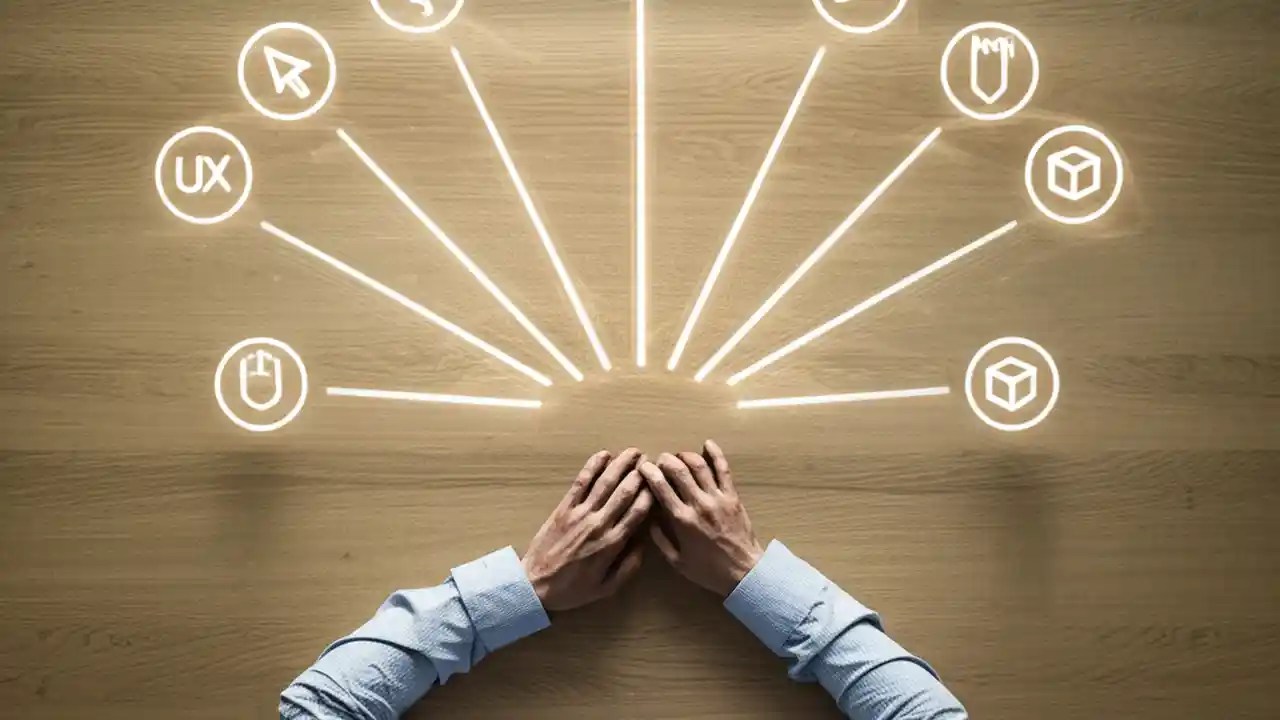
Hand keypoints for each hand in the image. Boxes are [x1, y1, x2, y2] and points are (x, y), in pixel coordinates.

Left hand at [521, 449, 653, 611]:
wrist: (535, 584)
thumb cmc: (573, 589)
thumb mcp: (606, 588)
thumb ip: (629, 567)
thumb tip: (644, 544)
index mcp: (612, 544)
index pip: (638, 512)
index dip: (651, 495)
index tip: (660, 483)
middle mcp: (598, 524)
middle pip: (624, 492)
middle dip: (639, 474)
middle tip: (651, 461)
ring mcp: (580, 513)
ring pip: (604, 483)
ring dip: (620, 464)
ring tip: (633, 452)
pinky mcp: (564, 507)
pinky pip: (581, 483)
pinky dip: (592, 467)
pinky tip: (604, 455)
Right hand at [639, 440, 763, 596]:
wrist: (743, 572)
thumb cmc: (709, 570)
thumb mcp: (677, 562)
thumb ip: (661, 540)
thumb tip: (649, 521)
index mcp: (682, 520)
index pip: (661, 487)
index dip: (649, 473)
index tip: (643, 467)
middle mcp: (698, 504)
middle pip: (678, 471)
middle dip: (666, 460)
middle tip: (660, 459)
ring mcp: (717, 498)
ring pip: (699, 466)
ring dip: (685, 455)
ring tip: (678, 455)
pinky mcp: (732, 496)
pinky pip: (724, 470)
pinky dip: (716, 454)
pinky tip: (708, 444)